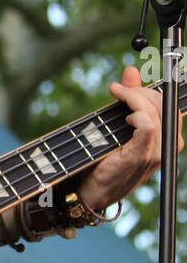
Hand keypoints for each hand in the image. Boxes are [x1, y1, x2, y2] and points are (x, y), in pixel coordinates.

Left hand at [79, 65, 182, 212]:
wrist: (92, 192)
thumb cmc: (105, 159)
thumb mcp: (118, 124)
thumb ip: (129, 99)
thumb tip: (131, 70)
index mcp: (166, 139)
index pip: (170, 104)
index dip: (152, 89)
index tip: (130, 83)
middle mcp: (166, 146)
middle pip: (164, 105)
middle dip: (141, 90)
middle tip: (118, 89)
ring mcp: (156, 154)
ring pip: (155, 113)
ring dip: (134, 98)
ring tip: (116, 96)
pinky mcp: (142, 157)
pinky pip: (148, 127)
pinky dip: (136, 115)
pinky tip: (123, 116)